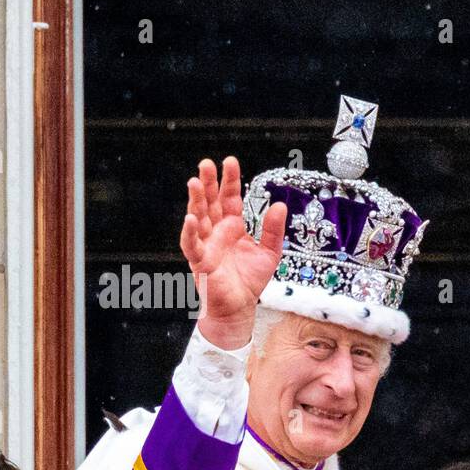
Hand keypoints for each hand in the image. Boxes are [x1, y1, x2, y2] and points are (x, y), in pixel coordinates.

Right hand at [179, 156, 286, 347]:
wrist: (239, 308)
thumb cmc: (250, 280)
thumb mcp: (269, 252)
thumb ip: (273, 229)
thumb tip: (280, 204)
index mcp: (232, 226)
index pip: (229, 198)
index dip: (230, 181)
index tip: (230, 161)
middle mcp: (217, 231)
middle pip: (210, 202)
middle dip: (209, 183)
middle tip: (206, 163)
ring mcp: (206, 244)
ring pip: (198, 218)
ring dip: (196, 201)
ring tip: (195, 182)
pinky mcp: (200, 261)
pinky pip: (192, 245)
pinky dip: (189, 232)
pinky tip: (190, 218)